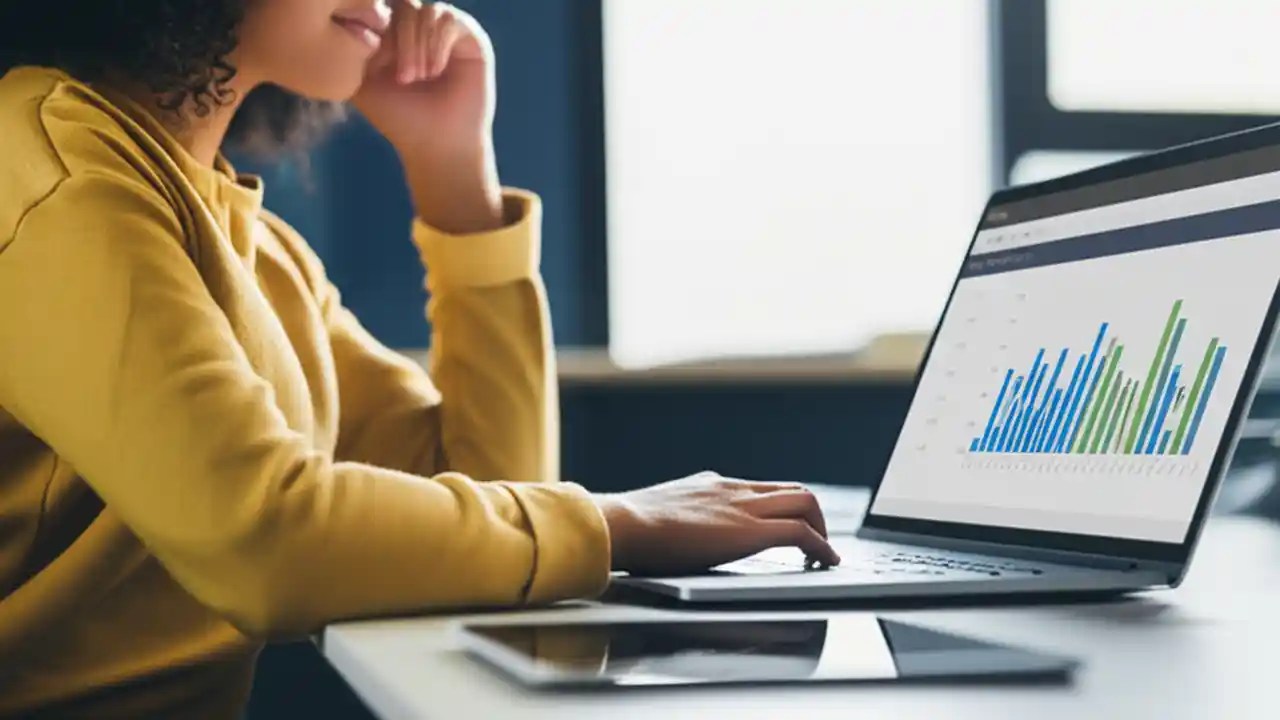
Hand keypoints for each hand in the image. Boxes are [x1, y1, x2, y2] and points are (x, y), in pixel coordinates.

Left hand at [353, 1, 502, 233]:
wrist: (438, 145)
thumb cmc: (400, 119)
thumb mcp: (361, 82)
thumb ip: (350, 48)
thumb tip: (355, 20)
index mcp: (393, 34)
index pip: (380, 8)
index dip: (376, 30)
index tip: (377, 65)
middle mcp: (420, 28)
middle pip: (402, 5)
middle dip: (400, 41)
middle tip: (404, 79)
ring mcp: (445, 31)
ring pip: (424, 10)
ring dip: (418, 44)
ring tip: (420, 77)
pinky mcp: (470, 37)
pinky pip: (449, 18)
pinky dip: (438, 43)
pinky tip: (436, 70)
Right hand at [594, 472, 841, 575]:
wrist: (624, 524)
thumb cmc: (630, 528)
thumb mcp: (660, 514)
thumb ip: (677, 519)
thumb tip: (664, 534)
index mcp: (712, 486)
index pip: (761, 488)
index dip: (782, 506)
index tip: (787, 524)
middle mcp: (734, 489)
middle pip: (792, 489)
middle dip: (812, 513)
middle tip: (816, 539)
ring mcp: (744, 506)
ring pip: (805, 502)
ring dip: (821, 527)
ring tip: (824, 552)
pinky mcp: (751, 530)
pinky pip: (801, 532)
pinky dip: (821, 546)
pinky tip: (826, 561)